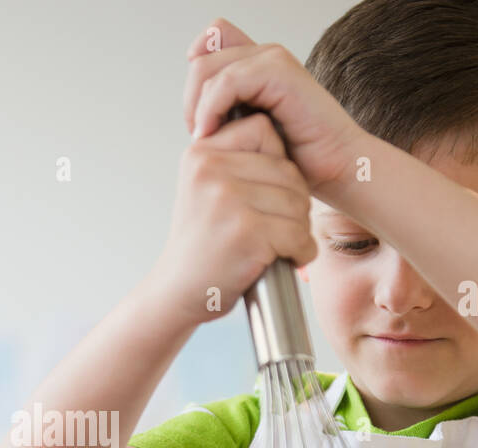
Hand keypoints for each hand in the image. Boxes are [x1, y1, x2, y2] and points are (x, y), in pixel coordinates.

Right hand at [146, 110, 316, 330]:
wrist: (176, 292)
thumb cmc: (200, 244)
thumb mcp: (203, 188)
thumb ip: (233, 159)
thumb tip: (274, 125)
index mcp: (200, 153)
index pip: (263, 129)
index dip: (277, 161)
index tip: (264, 193)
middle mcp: (211, 171)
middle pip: (289, 170)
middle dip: (294, 203)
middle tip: (276, 228)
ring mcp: (228, 201)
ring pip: (299, 203)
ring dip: (299, 230)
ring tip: (278, 245)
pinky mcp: (247, 232)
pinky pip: (298, 234)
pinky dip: (301, 252)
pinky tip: (286, 259)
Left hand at [183, 19, 366, 200]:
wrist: (336, 169)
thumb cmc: (296, 160)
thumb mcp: (248, 136)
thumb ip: (224, 116)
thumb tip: (190, 116)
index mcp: (257, 65)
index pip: (208, 45)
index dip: (195, 78)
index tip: (199, 122)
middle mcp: (264, 55)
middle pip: (201, 58)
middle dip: (191, 100)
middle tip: (201, 137)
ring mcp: (273, 59)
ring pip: (206, 68)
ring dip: (197, 107)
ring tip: (206, 139)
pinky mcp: (279, 71)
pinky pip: (226, 82)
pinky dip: (211, 110)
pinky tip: (213, 136)